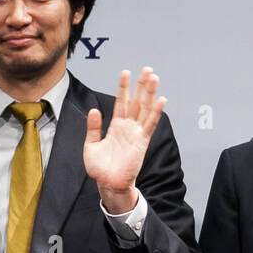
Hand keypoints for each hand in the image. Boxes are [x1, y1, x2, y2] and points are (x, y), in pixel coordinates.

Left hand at [84, 67, 166, 213]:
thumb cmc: (100, 168)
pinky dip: (155, 112)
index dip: (123, 87)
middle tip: (147, 69)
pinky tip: (161, 100)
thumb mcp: (91, 145)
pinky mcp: (142, 141)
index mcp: (116, 127)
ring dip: (150, 93)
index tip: (125, 72)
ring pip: (145, 109)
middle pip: (136, 101)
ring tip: (154, 77)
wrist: (108, 183)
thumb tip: (94, 110)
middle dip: (141, 85)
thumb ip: (94, 127)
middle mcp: (128, 127)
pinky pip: (150, 124)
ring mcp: (136, 133)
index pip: (121, 102)